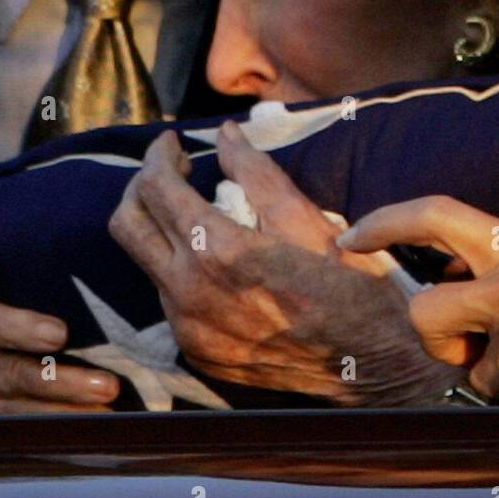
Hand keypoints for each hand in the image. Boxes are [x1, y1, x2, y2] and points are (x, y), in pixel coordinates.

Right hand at [0, 246, 120, 413]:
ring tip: (103, 387)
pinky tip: (90, 414)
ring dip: (59, 384)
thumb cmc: (39, 308)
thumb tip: (111, 243)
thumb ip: (50, 270)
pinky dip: (56, 416)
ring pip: (7, 377)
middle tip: (60, 334)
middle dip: (22, 329)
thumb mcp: (36, 284)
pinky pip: (13, 418)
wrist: (10, 364)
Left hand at [108, 123, 463, 405]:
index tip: (174, 143)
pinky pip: (170, 301)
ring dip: (162, 230)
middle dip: (142, 186)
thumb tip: (224, 133)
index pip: (155, 188)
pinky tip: (218, 263)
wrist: (372, 364)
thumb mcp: (306, 216)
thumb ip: (255, 171)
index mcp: (218, 252)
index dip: (158, 155)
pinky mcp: (198, 354)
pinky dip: (182, 270)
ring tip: (199, 214)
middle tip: (174, 170)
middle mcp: (190, 294)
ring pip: (145, 264)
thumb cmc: (348, 283)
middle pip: (126, 225)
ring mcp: (189, 330)